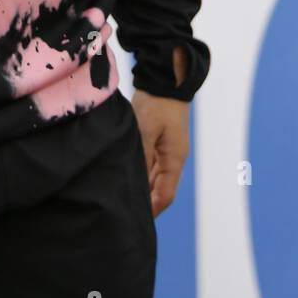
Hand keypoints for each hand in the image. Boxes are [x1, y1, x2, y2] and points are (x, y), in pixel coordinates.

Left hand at [130, 45, 190, 216]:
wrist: (166, 78)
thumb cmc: (157, 103)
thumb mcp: (145, 130)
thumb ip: (141, 156)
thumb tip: (135, 180)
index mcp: (175, 159)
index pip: (165, 195)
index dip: (152, 209)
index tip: (135, 218)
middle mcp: (174, 157)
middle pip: (161, 188)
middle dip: (146, 200)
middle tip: (124, 209)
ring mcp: (169, 149)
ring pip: (156, 176)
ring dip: (143, 185)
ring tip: (123, 193)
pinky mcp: (162, 140)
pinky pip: (153, 163)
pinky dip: (143, 171)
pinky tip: (128, 172)